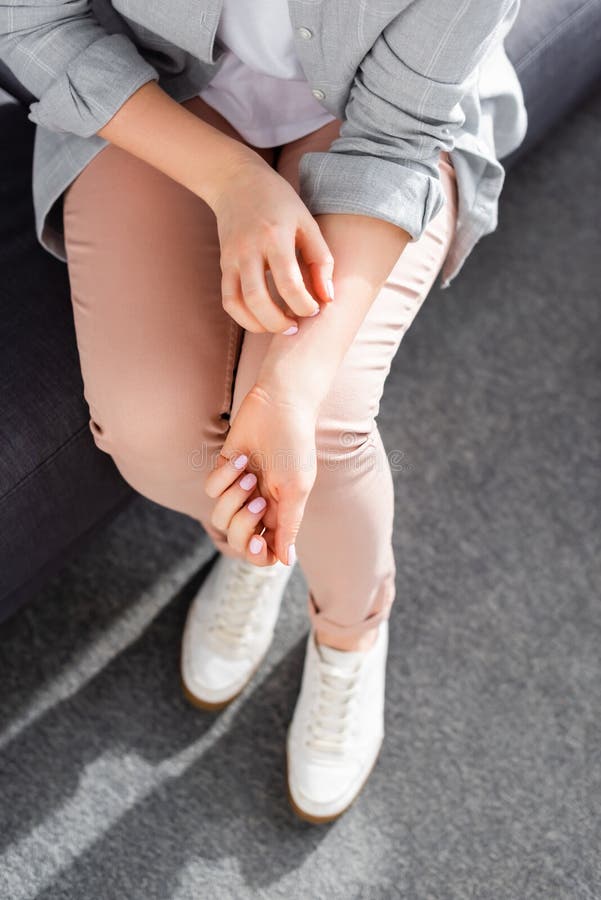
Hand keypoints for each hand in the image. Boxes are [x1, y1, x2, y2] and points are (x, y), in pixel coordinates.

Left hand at [205, 384, 316, 565]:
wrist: (279, 406)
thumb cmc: (293, 446)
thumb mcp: (296, 488)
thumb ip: (289, 526)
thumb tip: (287, 561)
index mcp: (281, 515)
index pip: (265, 553)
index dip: (259, 556)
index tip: (259, 544)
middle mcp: (259, 506)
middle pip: (238, 540)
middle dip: (242, 525)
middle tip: (256, 501)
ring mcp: (240, 490)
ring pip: (220, 517)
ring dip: (233, 497)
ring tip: (250, 475)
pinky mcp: (224, 472)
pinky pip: (211, 490)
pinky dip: (224, 476)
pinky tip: (241, 458)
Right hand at [211, 156, 334, 334]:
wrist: (236, 182)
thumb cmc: (279, 203)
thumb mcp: (307, 223)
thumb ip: (320, 261)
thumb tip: (328, 298)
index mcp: (275, 236)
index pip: (288, 282)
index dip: (303, 304)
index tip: (315, 309)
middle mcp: (249, 249)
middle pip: (258, 299)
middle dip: (279, 322)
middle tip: (297, 327)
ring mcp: (231, 259)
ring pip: (239, 304)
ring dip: (260, 325)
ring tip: (281, 326)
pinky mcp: (223, 266)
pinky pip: (228, 301)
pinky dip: (244, 317)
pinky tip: (263, 319)